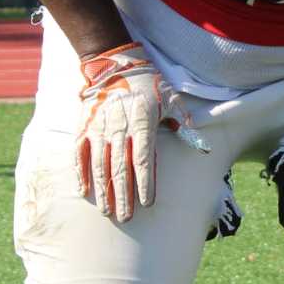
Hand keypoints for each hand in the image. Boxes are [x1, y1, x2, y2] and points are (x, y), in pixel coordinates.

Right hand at [74, 42, 206, 221]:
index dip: (144, 182)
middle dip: (123, 195)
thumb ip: (184, 124)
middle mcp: (119, 127)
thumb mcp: (170, 99)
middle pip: (120, 167)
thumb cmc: (148, 85)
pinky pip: (79, 153)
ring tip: (107, 211)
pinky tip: (84, 191)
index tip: (147, 203)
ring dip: (103, 190)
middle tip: (126, 218)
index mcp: (142, 122)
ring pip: (100, 164)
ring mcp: (99, 128)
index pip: (143, 158)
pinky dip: (81, 173)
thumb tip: (203, 147)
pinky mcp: (85, 127)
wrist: (116, 65)